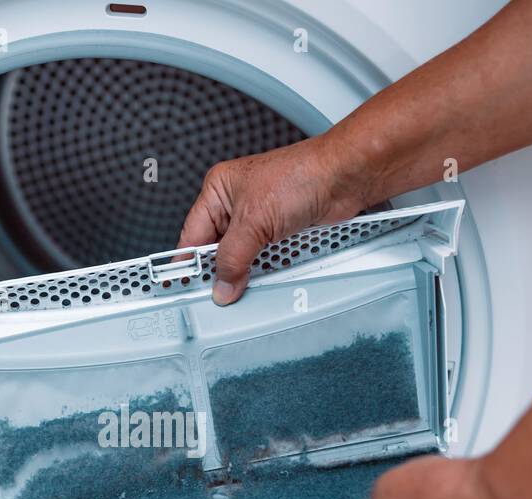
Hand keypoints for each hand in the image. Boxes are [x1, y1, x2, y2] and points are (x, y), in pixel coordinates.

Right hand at [177, 133, 373, 305]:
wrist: (345, 177)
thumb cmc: (302, 175)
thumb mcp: (254, 221)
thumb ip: (233, 258)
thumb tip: (221, 284)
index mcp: (220, 190)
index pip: (193, 234)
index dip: (189, 263)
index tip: (186, 286)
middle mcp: (238, 203)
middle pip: (218, 249)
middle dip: (221, 270)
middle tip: (219, 291)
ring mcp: (261, 218)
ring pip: (243, 256)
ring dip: (246, 271)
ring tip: (243, 283)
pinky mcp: (282, 230)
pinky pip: (266, 258)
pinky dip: (267, 269)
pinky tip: (267, 275)